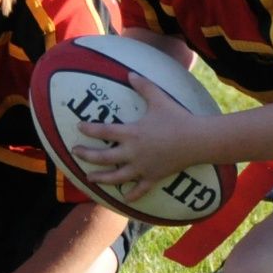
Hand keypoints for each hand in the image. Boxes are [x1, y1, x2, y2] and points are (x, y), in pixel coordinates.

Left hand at [73, 73, 202, 200]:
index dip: (89, 129)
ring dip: (100, 178)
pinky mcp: (154, 177)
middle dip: (86, 155)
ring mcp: (142, 168)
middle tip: (75, 152)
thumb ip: (143, 86)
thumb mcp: (159, 99)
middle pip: (103, 157)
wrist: (196, 140)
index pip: (103, 131)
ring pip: (116, 177)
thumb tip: (130, 73)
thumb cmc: (177, 118)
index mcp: (132, 133)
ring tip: (89, 179)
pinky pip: (140, 190)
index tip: (78, 127)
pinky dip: (131, 195)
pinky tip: (124, 199)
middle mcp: (133, 153)